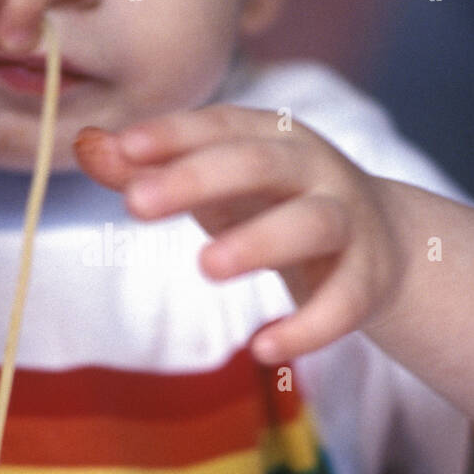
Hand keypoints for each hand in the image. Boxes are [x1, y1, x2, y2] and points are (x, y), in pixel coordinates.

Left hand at [75, 104, 405, 361]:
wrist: (387, 245)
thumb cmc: (275, 204)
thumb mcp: (215, 185)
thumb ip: (149, 168)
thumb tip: (86, 144)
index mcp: (272, 137)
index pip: (221, 124)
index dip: (173, 133)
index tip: (122, 147)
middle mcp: (315, 169)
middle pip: (260, 163)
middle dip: (198, 178)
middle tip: (136, 204)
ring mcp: (347, 222)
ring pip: (310, 224)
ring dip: (259, 243)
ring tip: (205, 267)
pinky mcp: (367, 280)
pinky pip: (342, 303)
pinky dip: (306, 328)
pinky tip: (263, 348)